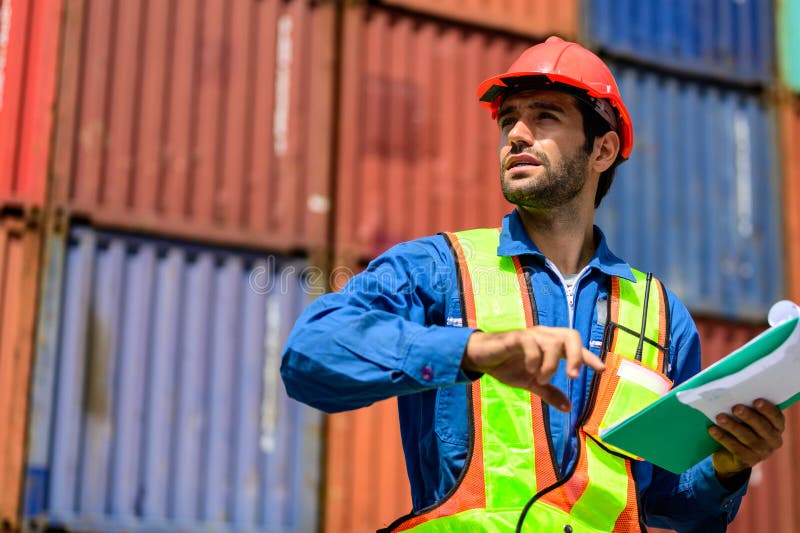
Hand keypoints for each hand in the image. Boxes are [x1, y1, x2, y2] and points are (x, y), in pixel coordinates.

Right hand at [462, 327, 604, 411]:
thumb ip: (550, 392)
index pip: (575, 347)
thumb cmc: (507, 365)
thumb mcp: (531, 382)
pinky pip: (531, 344)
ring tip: (541, 379)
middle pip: (571, 335)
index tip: (601, 369)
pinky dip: (535, 359)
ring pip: (553, 342)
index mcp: (550, 345)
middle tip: (571, 377)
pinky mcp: (515, 337)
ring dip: (550, 364)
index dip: (589, 357)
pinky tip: (529, 370)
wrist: (481, 358)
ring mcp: (530, 335)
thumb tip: (568, 408)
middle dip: (576, 356)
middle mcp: (544, 336)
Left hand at [709, 399, 784, 481]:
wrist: (731, 455)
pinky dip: (723, 438)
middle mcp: (773, 439)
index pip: (776, 417)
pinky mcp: (748, 460)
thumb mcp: (745, 418)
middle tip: (736, 408)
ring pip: (748, 438)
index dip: (768, 410)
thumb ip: (745, 407)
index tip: (756, 401)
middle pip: (763, 427)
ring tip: (720, 417)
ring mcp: (762, 452)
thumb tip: (730, 391)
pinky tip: (713, 430)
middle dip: (749, 417)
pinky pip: (736, 448)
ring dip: (733, 426)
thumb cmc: (740, 426)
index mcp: (776, 426)